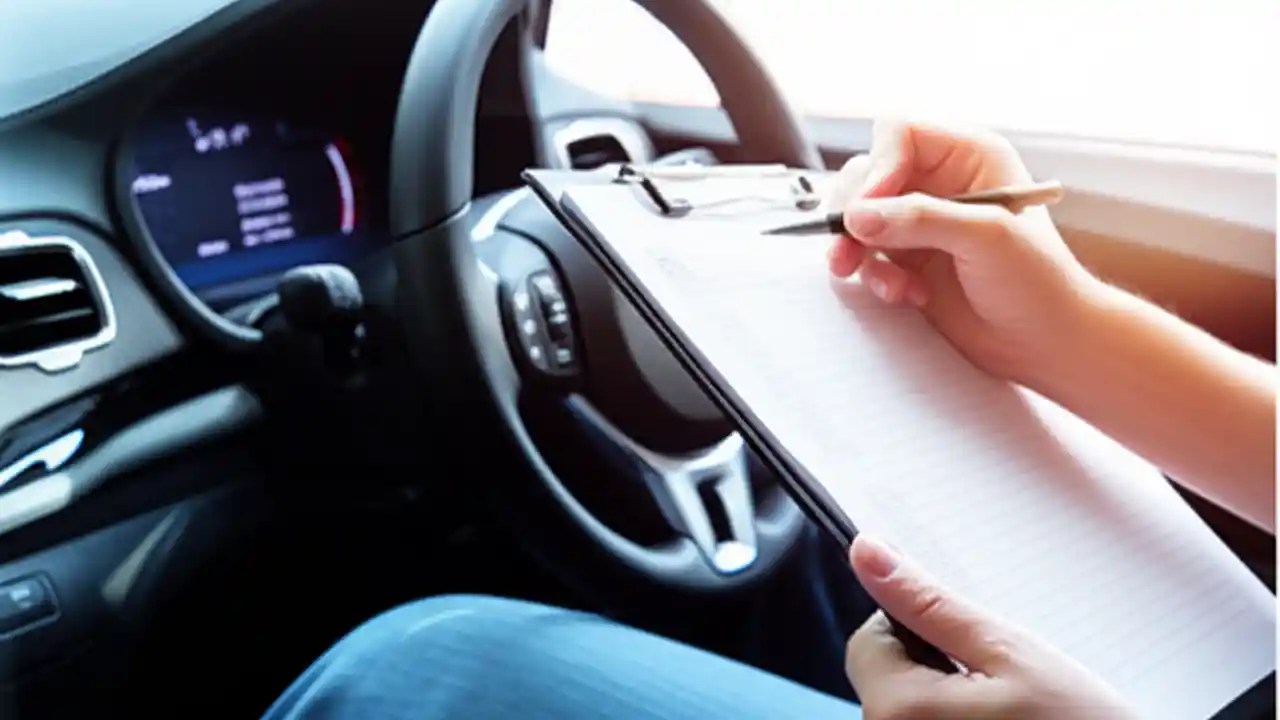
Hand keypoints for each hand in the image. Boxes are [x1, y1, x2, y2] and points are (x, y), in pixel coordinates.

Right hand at [825, 119, 1102, 383]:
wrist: (1046, 344)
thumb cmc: (1038, 283)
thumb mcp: (986, 238)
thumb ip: (920, 219)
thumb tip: (856, 216)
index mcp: (968, 156)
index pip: (899, 135)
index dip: (878, 167)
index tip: (869, 208)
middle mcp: (940, 182)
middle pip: (868, 175)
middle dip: (854, 213)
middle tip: (851, 249)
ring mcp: (920, 223)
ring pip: (859, 217)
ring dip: (859, 251)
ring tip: (885, 283)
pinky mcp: (907, 261)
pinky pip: (866, 256)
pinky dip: (875, 277)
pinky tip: (907, 296)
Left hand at [845, 534, 1136, 719]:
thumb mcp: (1010, 653)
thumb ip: (929, 603)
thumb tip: (867, 552)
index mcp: (898, 710)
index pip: (869, 640)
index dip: (918, 628)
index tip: (968, 640)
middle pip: (886, 678)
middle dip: (931, 665)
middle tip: (999, 678)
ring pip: (909, 707)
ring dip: (948, 697)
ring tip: (1010, 709)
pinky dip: (958, 719)